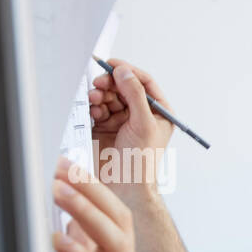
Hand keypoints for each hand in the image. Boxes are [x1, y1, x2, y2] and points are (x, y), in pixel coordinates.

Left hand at [50, 155, 151, 251]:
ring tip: (60, 190)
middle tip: (66, 166)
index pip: (115, 221)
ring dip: (85, 212)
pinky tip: (58, 240)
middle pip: (118, 222)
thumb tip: (70, 234)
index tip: (70, 167)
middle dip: (91, 190)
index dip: (94, 192)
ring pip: (112, 241)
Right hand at [87, 58, 174, 189]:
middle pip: (123, 87)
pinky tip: (93, 110)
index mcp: (158, 113)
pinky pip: (98, 108)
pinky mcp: (105, 127)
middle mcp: (141, 115)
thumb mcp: (143, 123)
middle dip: (110, 83)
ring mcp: (122, 121)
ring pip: (109, 97)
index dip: (129, 71)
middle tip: (99, 83)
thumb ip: (134, 94)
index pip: (144, 83)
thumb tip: (124, 71)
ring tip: (95, 100)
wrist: (123, 186)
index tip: (112, 65)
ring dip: (100, 95)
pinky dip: (94, 106)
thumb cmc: (140, 161)